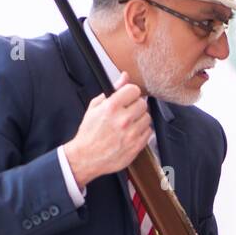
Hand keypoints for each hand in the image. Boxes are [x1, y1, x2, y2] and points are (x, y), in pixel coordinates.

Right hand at [62, 72, 150, 188]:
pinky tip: (131, 133)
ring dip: (140, 119)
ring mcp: (131, 134)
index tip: (128, 97)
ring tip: (129, 124)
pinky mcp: (136, 146)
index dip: (131, 92)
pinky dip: (142, 131)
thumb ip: (113, 90)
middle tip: (128, 111)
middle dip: (136, 106)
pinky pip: (149, 132)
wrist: (86, 157)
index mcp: (111, 107)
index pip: (134, 90)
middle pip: (143, 103)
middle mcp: (123, 120)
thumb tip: (124, 77)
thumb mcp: (95, 107)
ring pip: (147, 118)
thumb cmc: (89, 133)